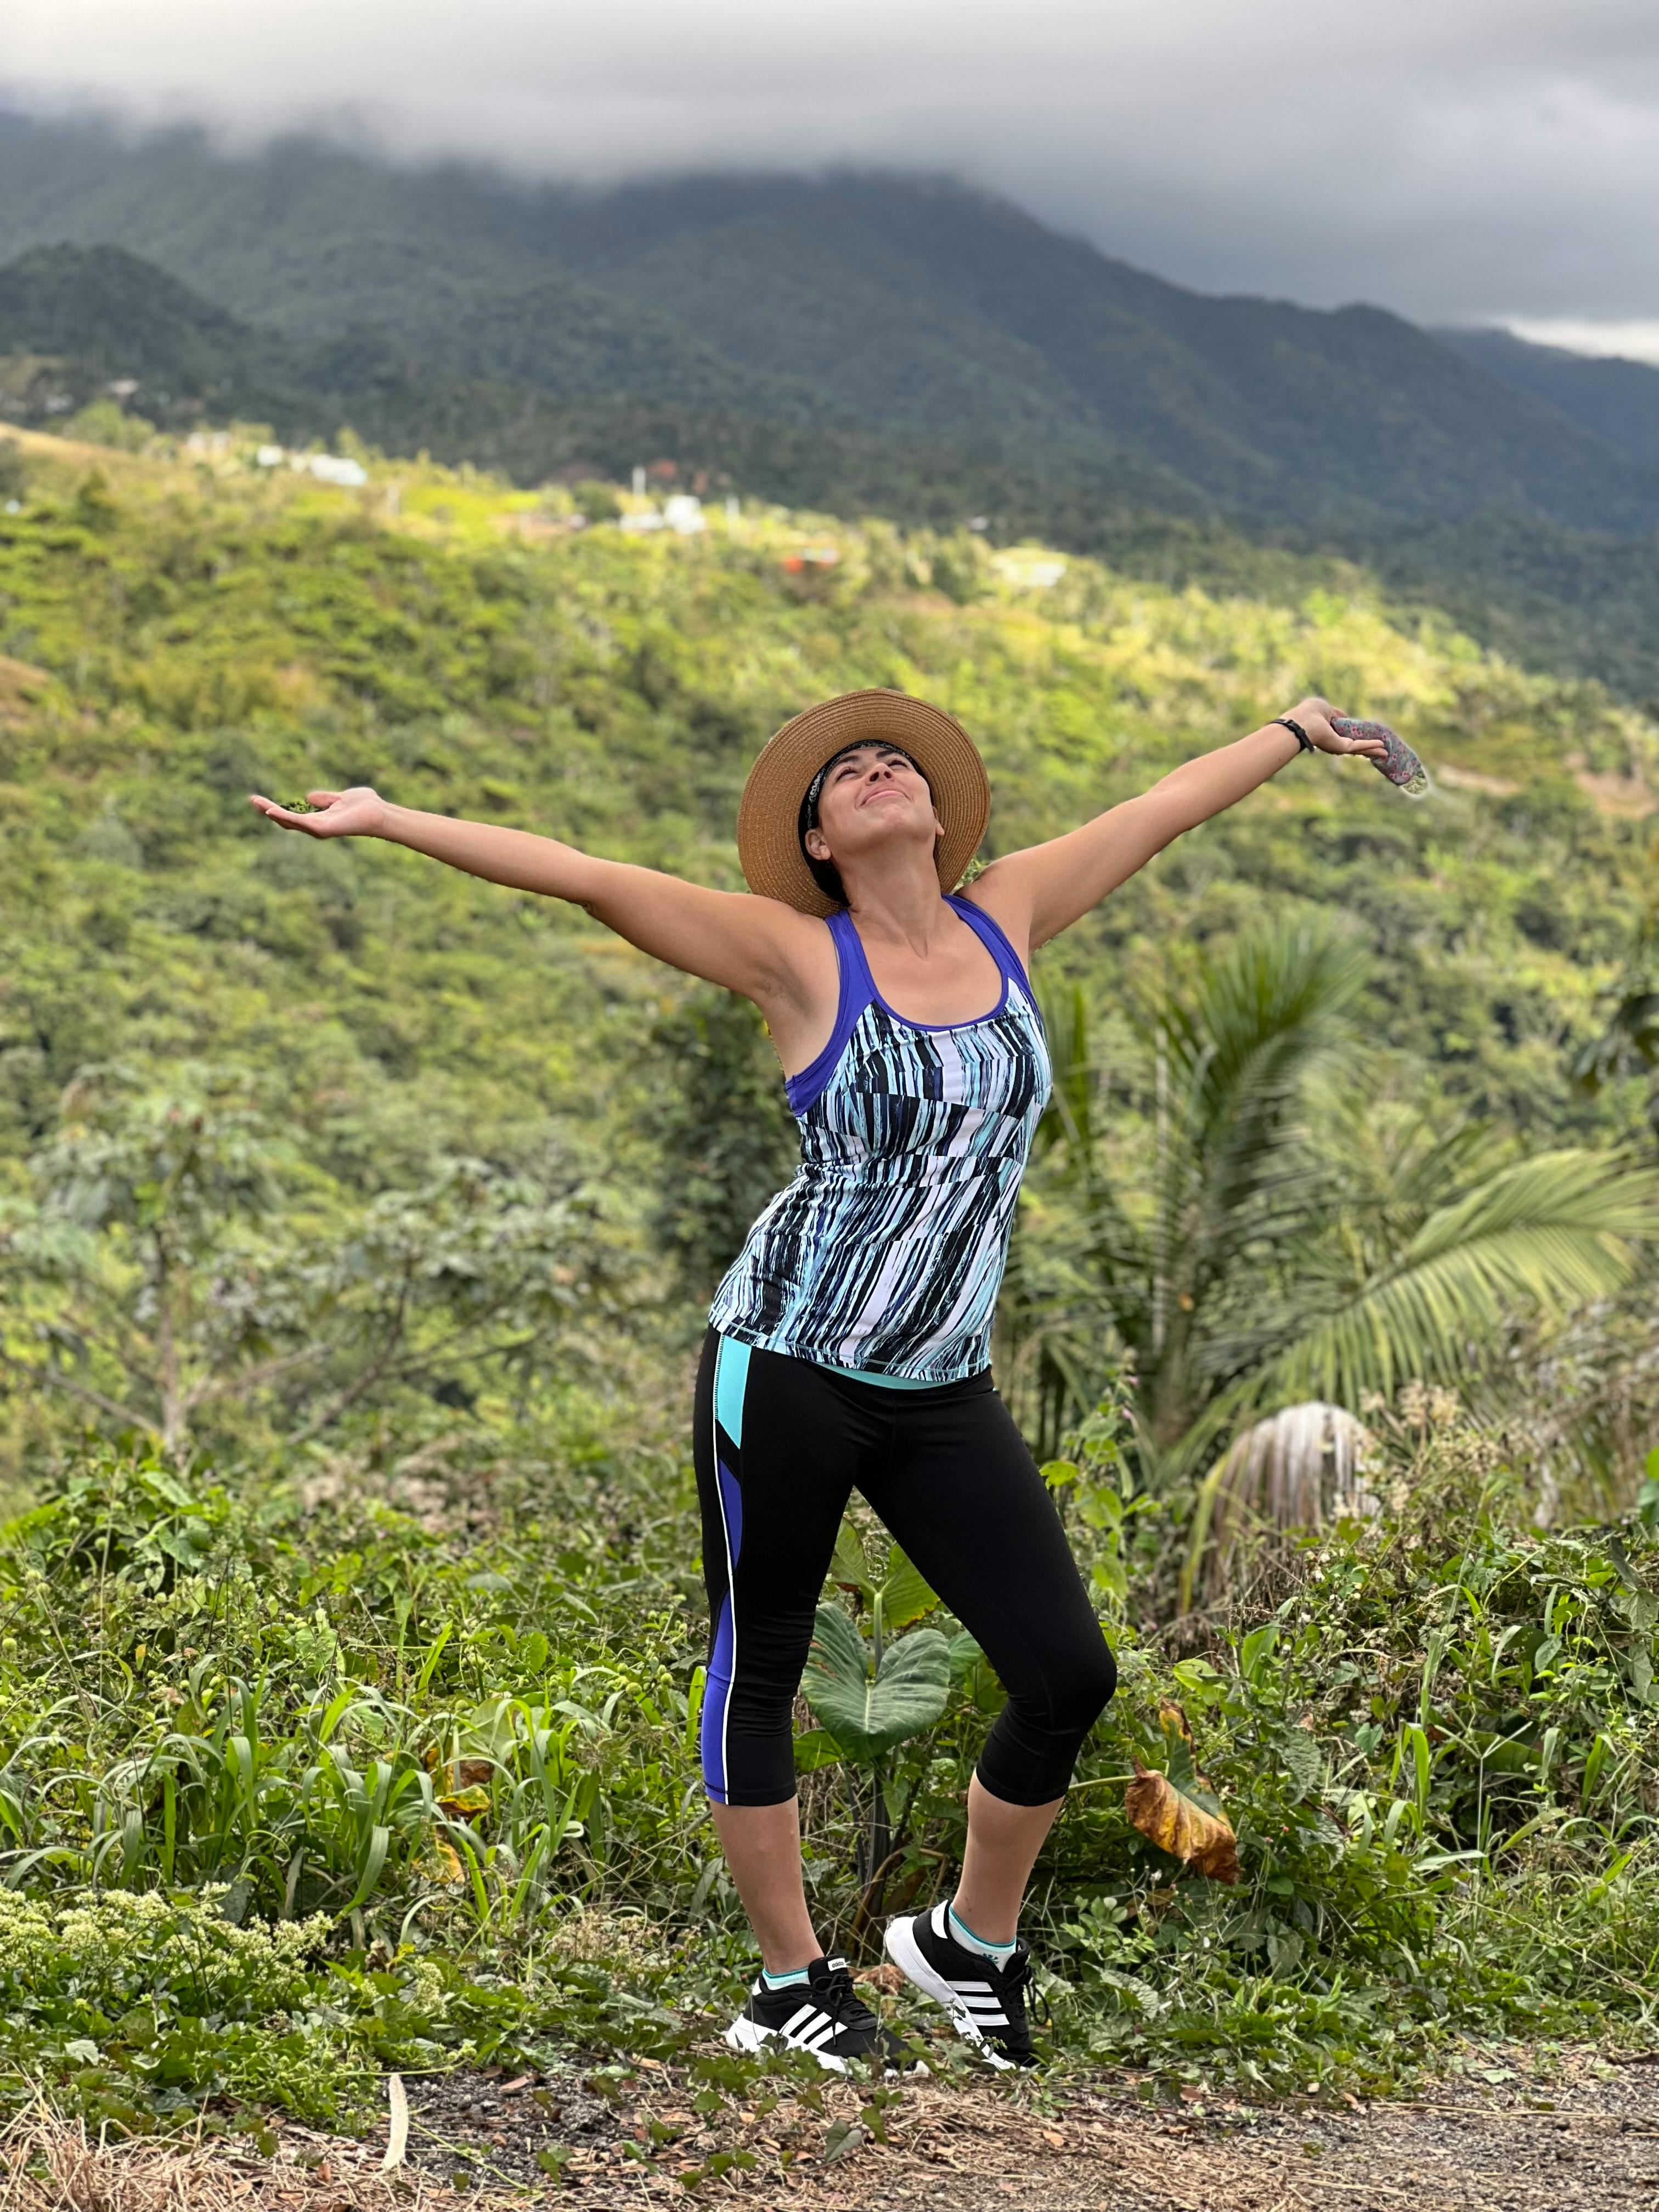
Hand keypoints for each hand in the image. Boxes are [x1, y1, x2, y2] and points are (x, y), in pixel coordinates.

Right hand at [248, 786, 387, 837]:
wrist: (379, 813)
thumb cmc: (366, 806)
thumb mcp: (340, 798)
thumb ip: (324, 799)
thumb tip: (308, 798)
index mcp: (319, 820)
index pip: (293, 816)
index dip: (277, 809)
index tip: (262, 800)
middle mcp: (317, 827)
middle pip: (287, 821)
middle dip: (269, 811)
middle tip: (252, 800)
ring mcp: (318, 830)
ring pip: (290, 822)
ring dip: (272, 813)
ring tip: (257, 803)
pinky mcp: (322, 829)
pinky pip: (299, 823)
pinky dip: (285, 817)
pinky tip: (271, 811)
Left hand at [1281, 698, 1387, 760]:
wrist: (1303, 722)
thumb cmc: (1310, 713)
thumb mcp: (1326, 709)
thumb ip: (1336, 713)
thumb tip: (1344, 717)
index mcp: (1328, 732)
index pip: (1345, 736)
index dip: (1356, 736)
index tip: (1367, 736)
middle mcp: (1333, 742)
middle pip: (1354, 746)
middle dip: (1367, 748)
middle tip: (1381, 750)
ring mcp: (1337, 746)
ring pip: (1359, 749)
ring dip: (1373, 750)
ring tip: (1386, 753)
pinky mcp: (1342, 748)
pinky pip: (1359, 746)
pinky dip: (1371, 746)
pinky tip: (1382, 748)